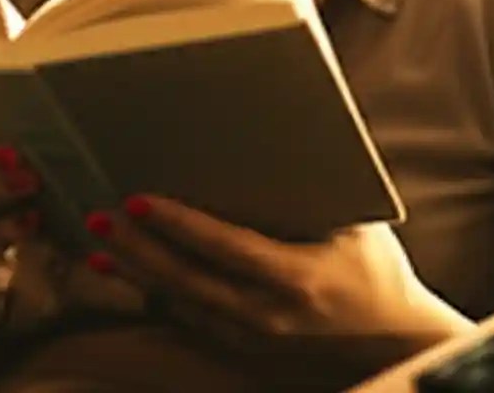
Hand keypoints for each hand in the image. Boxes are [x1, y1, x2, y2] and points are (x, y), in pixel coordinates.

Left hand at [88, 196, 472, 384]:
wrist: (396, 340)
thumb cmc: (376, 272)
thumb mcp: (353, 226)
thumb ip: (309, 195)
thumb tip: (267, 145)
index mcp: (296, 278)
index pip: (223, 247)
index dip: (177, 223)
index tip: (139, 199)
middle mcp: (268, 313)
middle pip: (185, 279)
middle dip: (135, 247)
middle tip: (96, 215)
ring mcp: (253, 337)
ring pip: (179, 302)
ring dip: (135, 272)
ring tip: (97, 244)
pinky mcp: (246, 348)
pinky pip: (189, 318)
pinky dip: (156, 294)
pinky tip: (129, 272)